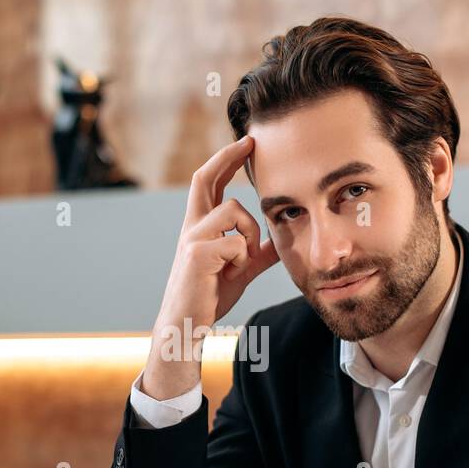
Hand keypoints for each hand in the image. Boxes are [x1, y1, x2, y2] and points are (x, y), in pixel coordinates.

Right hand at [141, 136, 279, 399]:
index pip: (209, 182)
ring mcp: (192, 238)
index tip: (247, 143)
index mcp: (200, 226)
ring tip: (243, 261)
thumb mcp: (240, 270)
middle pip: (205, 178)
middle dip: (228, 156)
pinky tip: (232, 274)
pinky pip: (236, 242)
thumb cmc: (209, 297)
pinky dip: (243, 258)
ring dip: (250, 234)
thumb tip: (281, 242)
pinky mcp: (197, 254)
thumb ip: (258, 253)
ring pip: (234, 211)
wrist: (187, 325)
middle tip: (250, 142)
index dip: (226, 160)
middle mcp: (191, 226)